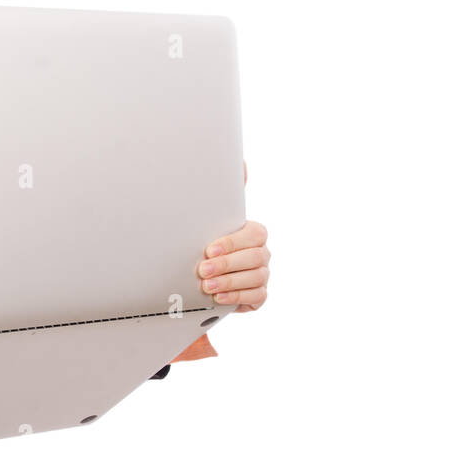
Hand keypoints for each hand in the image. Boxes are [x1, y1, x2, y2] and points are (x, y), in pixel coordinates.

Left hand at [199, 160, 268, 312]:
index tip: (208, 249)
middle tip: (202, 270)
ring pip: (255, 278)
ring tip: (207, 287)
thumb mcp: (210, 220)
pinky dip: (237, 297)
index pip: (252, 235)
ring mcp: (262, 274)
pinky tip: (219, 298)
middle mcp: (262, 253)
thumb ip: (224, 195)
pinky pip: (255, 297)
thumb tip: (242, 164)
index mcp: (254, 233)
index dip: (231, 243)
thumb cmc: (207, 245)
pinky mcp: (258, 295)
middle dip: (226, 264)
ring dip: (229, 282)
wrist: (200, 276)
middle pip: (254, 257)